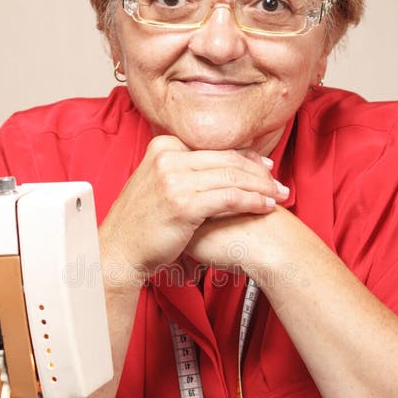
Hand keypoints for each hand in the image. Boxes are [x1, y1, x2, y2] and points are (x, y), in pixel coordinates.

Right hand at [98, 135, 286, 284]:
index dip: (245, 157)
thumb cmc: (141, 225)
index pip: (214, 147)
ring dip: (261, 187)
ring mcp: (175, 179)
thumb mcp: (157, 185)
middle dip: (258, 172)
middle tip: (279, 183)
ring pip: (232, 177)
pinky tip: (265, 207)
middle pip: (226, 159)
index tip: (265, 167)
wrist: (119, 251)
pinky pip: (229, 198)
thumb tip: (214, 168)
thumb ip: (182, 171)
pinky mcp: (184, 203)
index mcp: (162, 147)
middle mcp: (168, 158)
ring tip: (279, 196)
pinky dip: (252, 201)